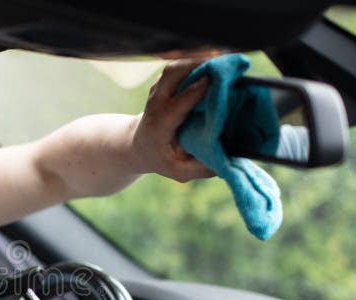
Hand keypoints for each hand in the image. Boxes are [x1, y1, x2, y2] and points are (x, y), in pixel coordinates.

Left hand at [132, 59, 215, 181]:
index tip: (211, 81)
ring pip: (175, 68)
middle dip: (195, 65)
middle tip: (223, 63)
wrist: (139, 145)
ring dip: (198, 60)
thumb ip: (202, 168)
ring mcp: (158, 90)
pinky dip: (198, 61)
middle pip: (170, 76)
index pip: (175, 106)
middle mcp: (155, 104)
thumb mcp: (179, 171)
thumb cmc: (162, 158)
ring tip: (224, 59)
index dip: (192, 92)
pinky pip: (181, 66)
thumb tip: (229, 161)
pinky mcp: (164, 82)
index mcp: (158, 127)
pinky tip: (217, 62)